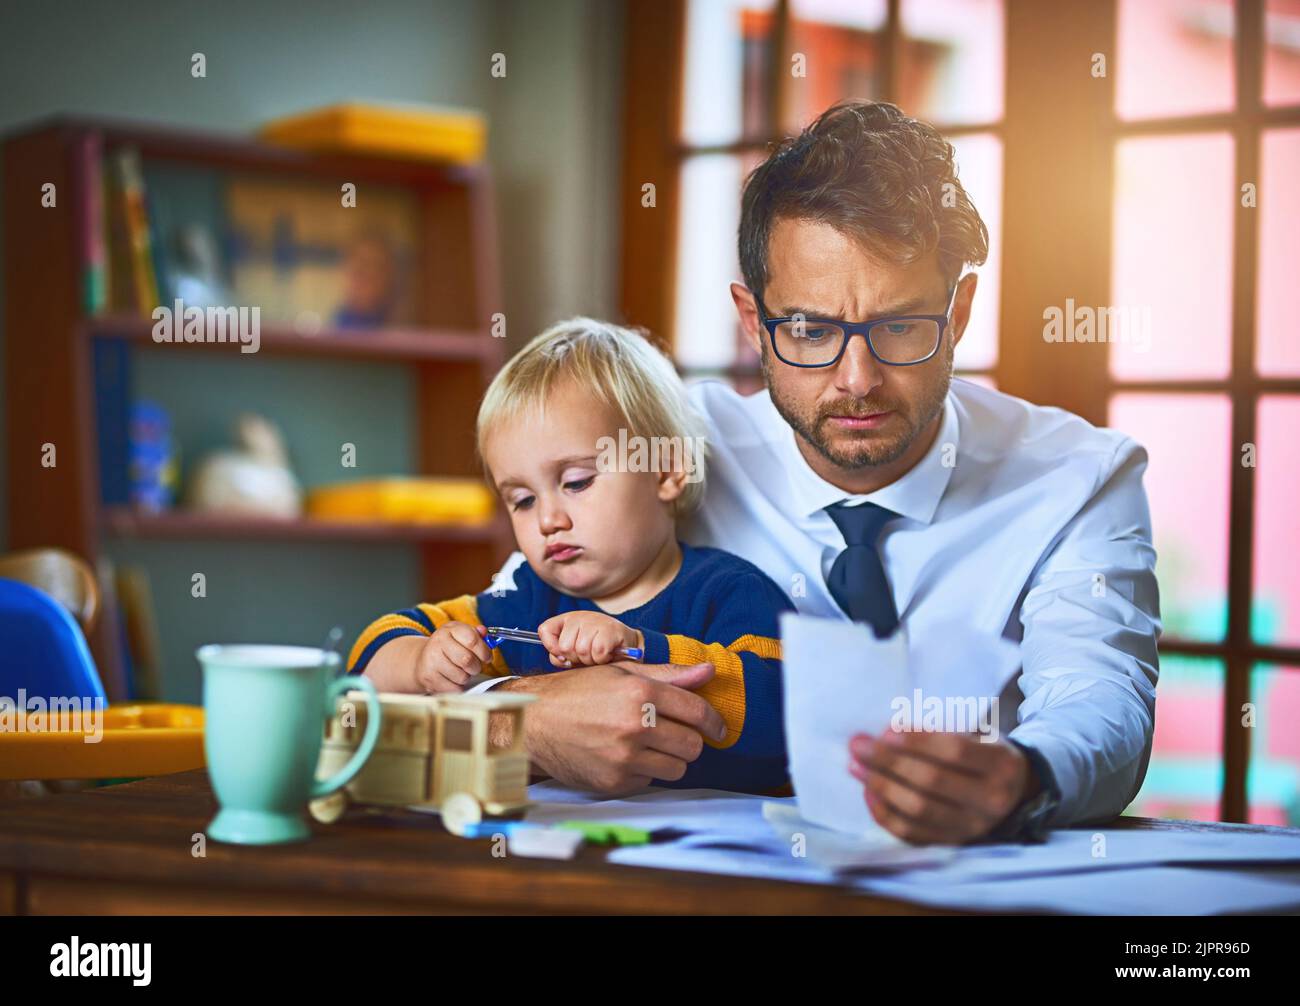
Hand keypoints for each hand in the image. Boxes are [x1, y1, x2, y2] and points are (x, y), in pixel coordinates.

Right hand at [415, 621, 492, 693]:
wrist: (422, 660)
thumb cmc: (448, 648)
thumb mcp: (461, 635)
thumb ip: (476, 634)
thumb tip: (483, 632)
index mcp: (449, 629)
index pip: (472, 640)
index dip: (484, 651)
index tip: (487, 657)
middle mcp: (437, 643)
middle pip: (467, 660)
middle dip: (476, 667)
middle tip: (475, 667)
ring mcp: (431, 661)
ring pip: (462, 676)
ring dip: (467, 677)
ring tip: (461, 672)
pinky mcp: (428, 678)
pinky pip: (454, 688)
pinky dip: (458, 687)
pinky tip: (453, 679)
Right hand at [495, 661, 725, 793]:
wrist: (532, 722)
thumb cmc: (577, 691)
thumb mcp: (621, 672)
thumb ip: (668, 675)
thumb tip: (707, 671)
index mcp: (641, 693)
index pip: (697, 712)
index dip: (714, 722)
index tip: (718, 729)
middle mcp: (636, 726)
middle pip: (693, 746)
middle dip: (689, 740)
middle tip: (675, 734)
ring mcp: (625, 759)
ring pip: (677, 769)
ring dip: (670, 759)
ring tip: (649, 746)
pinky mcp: (614, 783)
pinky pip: (650, 782)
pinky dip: (645, 772)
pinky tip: (624, 756)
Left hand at [537, 611, 643, 667]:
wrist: (626, 643)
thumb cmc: (597, 648)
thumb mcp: (575, 651)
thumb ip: (560, 656)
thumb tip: (561, 659)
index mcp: (566, 620)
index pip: (544, 630)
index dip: (551, 647)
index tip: (563, 655)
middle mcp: (578, 617)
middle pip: (564, 647)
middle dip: (576, 658)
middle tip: (587, 655)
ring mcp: (594, 621)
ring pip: (582, 651)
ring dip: (591, 660)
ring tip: (599, 654)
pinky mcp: (610, 630)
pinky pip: (598, 652)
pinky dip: (602, 659)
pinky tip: (608, 654)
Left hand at [847, 732, 1036, 844]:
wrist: (1013, 793)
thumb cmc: (983, 753)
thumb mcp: (975, 734)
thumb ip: (938, 732)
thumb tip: (887, 733)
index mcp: (1000, 764)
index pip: (954, 751)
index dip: (916, 741)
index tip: (884, 730)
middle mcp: (990, 800)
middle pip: (931, 782)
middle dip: (888, 762)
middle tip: (858, 746)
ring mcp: (972, 827)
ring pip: (918, 810)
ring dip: (880, 786)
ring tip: (856, 767)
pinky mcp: (952, 844)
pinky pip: (911, 834)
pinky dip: (884, 814)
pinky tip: (868, 793)